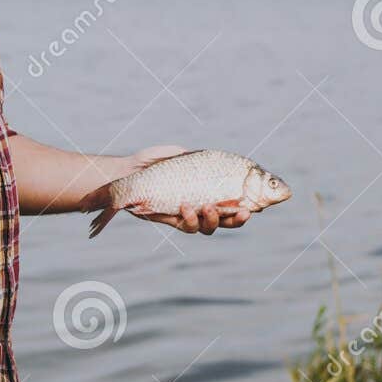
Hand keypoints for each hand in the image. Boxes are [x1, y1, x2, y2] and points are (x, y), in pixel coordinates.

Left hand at [124, 144, 251, 234]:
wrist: (126, 174)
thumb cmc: (153, 161)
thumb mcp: (178, 154)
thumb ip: (196, 158)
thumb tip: (211, 159)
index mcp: (208, 191)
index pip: (233, 201)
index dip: (246, 205)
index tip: (255, 203)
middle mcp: (201, 207)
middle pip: (227, 221)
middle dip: (237, 219)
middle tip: (244, 213)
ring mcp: (187, 215)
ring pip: (208, 227)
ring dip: (212, 220)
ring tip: (208, 207)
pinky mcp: (171, 220)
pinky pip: (186, 226)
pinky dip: (188, 218)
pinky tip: (185, 207)